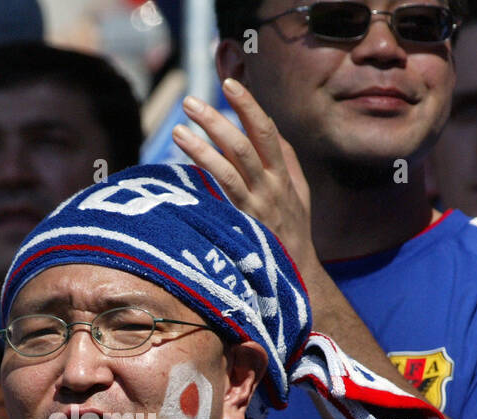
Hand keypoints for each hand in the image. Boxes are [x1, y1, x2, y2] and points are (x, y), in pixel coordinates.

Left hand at [172, 78, 319, 277]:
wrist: (298, 276)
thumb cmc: (293, 232)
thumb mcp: (297, 193)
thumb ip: (284, 160)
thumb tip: (269, 128)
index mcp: (284, 175)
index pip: (267, 131)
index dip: (249, 105)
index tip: (230, 84)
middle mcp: (273, 186)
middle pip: (245, 143)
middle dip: (218, 119)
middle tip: (191, 102)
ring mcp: (258, 205)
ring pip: (231, 166)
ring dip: (204, 145)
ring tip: (178, 129)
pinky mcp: (245, 223)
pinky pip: (224, 194)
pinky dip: (206, 174)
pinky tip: (186, 165)